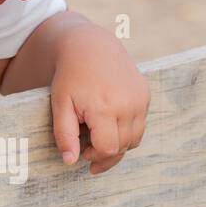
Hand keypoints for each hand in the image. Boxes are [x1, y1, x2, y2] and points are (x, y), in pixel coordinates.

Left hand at [50, 25, 149, 175]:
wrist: (91, 45)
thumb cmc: (71, 76)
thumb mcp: (60, 104)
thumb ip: (65, 135)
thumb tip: (69, 161)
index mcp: (105, 107)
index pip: (108, 149)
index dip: (96, 157)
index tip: (83, 154)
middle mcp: (128, 104)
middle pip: (123, 147)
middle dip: (106, 155)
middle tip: (88, 151)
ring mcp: (140, 99)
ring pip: (134, 140)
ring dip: (118, 145)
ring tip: (99, 139)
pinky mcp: (145, 95)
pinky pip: (140, 125)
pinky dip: (126, 131)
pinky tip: (109, 124)